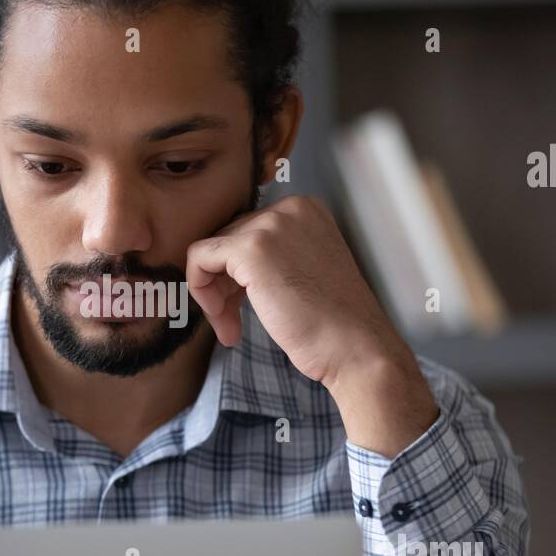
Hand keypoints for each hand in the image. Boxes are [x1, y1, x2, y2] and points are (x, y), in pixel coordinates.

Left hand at [185, 195, 438, 456]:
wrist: (356, 348)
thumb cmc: (334, 323)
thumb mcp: (303, 270)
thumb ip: (272, 257)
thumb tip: (223, 265)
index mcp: (305, 209)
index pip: (248, 230)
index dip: (238, 273)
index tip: (244, 305)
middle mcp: (288, 208)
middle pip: (228, 239)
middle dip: (224, 284)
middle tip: (235, 322)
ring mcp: (269, 225)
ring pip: (211, 251)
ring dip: (214, 294)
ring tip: (231, 329)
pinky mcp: (250, 249)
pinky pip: (199, 259)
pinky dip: (201, 291)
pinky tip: (226, 325)